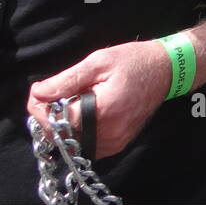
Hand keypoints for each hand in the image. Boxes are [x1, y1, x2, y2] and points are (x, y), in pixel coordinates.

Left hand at [27, 41, 172, 159]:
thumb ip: (66, 80)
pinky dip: (79, 131)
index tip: (38, 94)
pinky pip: (88, 143)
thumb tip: (37, 93)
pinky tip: (84, 111)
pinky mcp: (118, 143)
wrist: (168, 69)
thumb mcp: (99, 62)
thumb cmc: (135, 61)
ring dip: (64, 125)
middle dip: (51, 116)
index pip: (57, 122)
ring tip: (71, 101)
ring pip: (73, 141)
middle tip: (52, 95)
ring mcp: (115, 141)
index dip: (40, 109)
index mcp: (103, 112)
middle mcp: (109, 133)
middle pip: (62, 135)